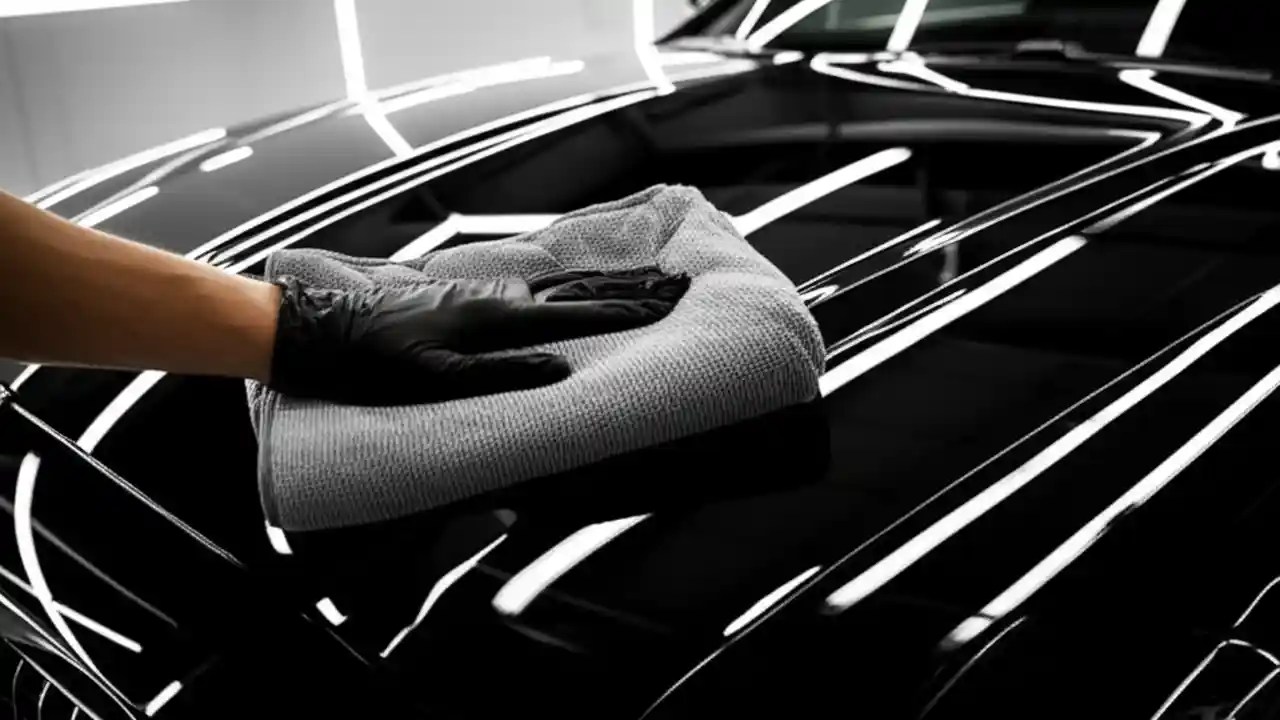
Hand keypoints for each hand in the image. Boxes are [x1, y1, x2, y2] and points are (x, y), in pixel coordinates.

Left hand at [267, 276, 679, 404]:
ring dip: (595, 288)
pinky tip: (563, 295)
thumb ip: (499, 377)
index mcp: (493, 319)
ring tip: (633, 289)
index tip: (666, 305)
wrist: (316, 333)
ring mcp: (476, 293)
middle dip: (624, 290)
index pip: (574, 314)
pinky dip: (560, 292)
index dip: (622, 311)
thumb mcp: (433, 383)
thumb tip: (561, 372)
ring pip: (551, 288)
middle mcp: (492, 298)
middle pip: (572, 291)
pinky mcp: (460, 296)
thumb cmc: (369, 366)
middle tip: (669, 286)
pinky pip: (527, 292)